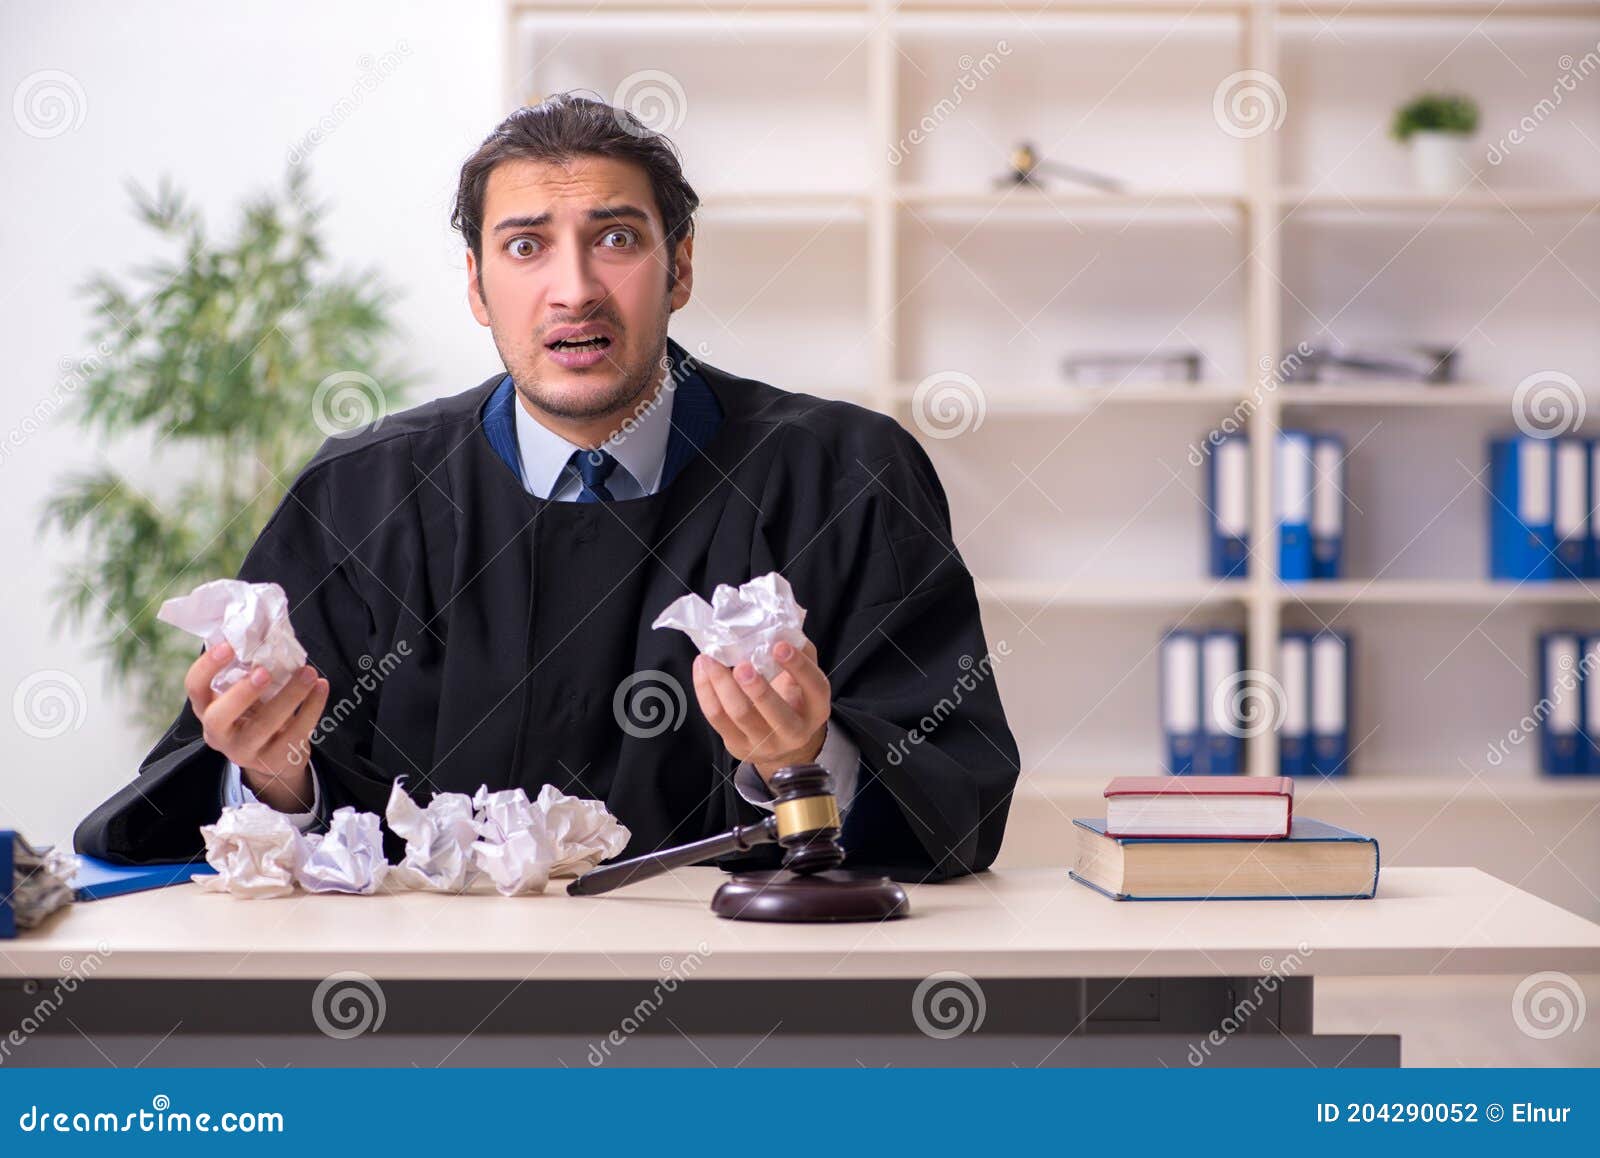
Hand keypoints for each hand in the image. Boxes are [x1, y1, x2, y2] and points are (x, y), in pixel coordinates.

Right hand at [185, 642, 328, 813]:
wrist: (276, 757)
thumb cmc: (258, 713)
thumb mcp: (247, 693)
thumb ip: (248, 669)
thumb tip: (267, 626)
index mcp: (207, 708)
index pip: (194, 687)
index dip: (207, 666)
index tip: (229, 645)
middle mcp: (219, 733)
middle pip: (219, 716)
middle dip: (242, 693)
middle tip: (264, 671)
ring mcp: (245, 751)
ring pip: (264, 726)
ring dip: (289, 696)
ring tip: (308, 673)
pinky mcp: (274, 760)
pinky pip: (295, 733)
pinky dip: (312, 708)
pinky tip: (321, 687)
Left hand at [691, 638, 830, 782]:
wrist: (778, 741)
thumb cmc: (790, 697)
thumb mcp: (803, 677)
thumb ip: (799, 651)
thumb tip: (780, 624)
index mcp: (816, 708)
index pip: (815, 687)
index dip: (799, 666)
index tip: (779, 646)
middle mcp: (794, 732)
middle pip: (777, 714)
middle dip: (758, 689)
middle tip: (742, 665)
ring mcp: (764, 743)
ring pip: (740, 714)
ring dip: (722, 684)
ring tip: (710, 658)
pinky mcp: (737, 744)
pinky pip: (716, 717)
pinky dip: (706, 690)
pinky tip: (703, 669)